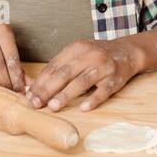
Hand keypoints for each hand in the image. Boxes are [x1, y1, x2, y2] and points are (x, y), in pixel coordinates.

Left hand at [26, 37, 144, 111]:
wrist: (126, 51)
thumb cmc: (96, 56)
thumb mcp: (78, 54)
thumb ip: (60, 67)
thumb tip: (36, 86)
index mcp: (76, 48)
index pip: (54, 66)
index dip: (40, 81)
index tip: (29, 94)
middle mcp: (89, 55)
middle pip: (64, 73)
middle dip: (47, 89)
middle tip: (35, 103)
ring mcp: (103, 67)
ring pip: (81, 82)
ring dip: (66, 95)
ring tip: (52, 106)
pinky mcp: (115, 79)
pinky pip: (103, 90)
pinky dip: (93, 99)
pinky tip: (83, 108)